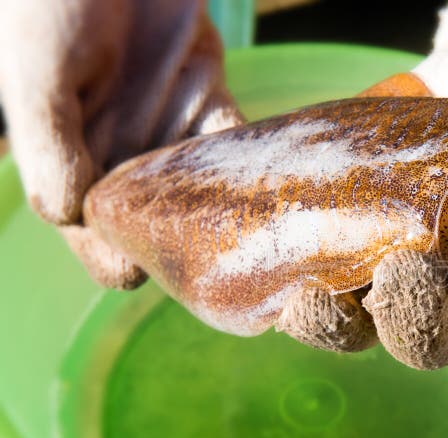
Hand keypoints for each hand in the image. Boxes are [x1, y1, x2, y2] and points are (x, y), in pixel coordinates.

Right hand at [0, 0, 243, 287]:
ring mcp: (168, 132)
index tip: (142, 260)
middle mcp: (122, 159)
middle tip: (211, 253)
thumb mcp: (38, 72)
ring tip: (248, 228)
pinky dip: (253, 161)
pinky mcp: (207, 101)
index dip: (118, 255)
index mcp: (72, 164)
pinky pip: (233, 143)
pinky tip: (266, 178)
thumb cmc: (51, 4)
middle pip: (159, 227)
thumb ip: (49, 143)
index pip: (96, 238)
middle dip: (184, 245)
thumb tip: (67, 214)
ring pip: (202, 193)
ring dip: (227, 211)